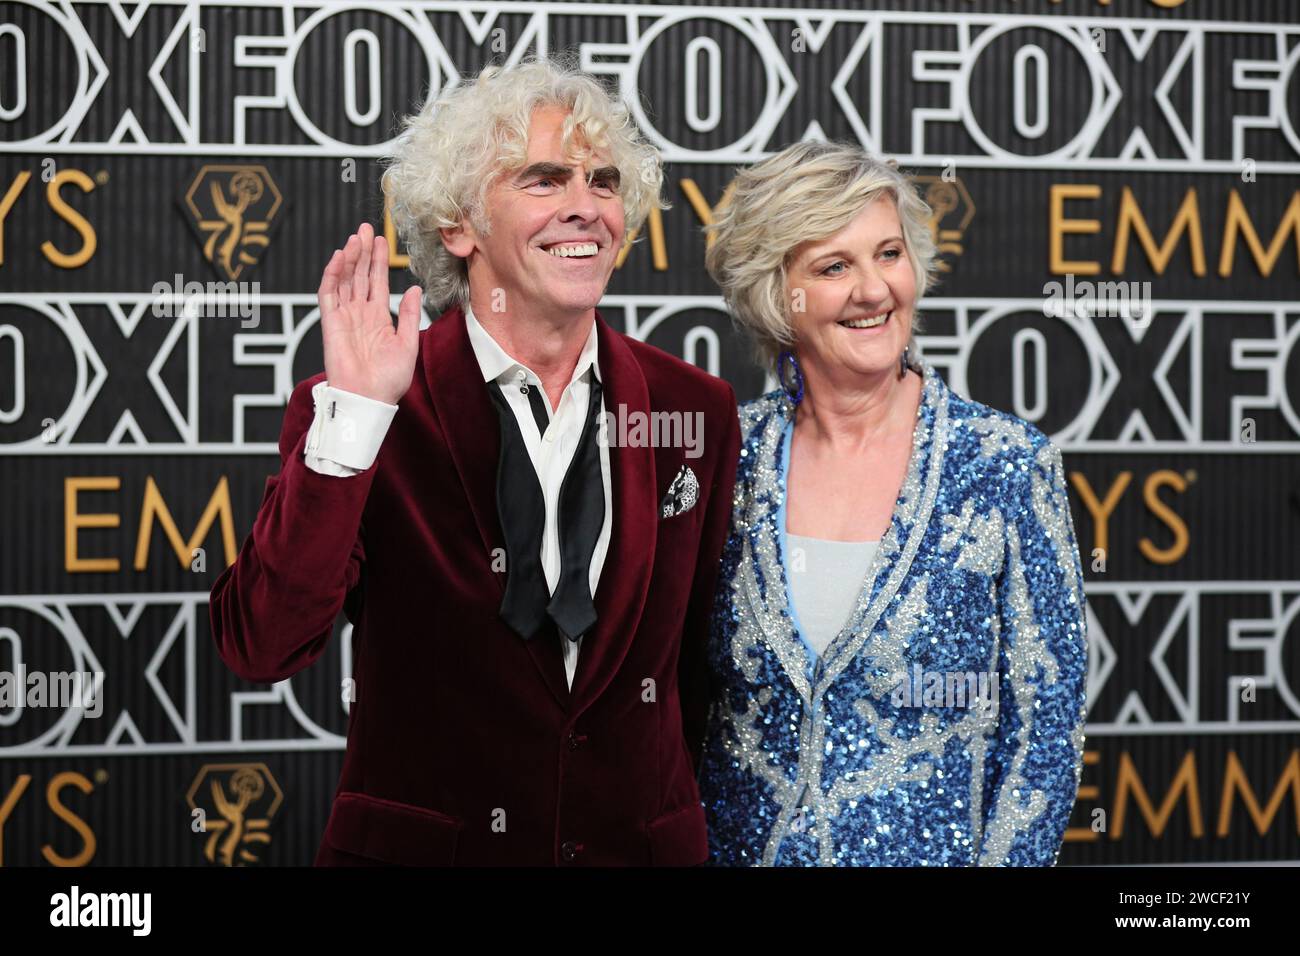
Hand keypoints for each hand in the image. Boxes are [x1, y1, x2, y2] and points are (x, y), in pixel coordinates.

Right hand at [317, 222, 421, 404]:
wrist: (370, 399)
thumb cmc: (388, 380)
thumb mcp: (408, 343)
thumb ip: (410, 315)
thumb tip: (415, 289)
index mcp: (378, 319)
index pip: (376, 283)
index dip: (378, 261)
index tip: (382, 240)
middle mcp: (359, 315)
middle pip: (359, 276)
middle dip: (363, 252)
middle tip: (367, 228)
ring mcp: (344, 317)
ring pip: (344, 280)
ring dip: (349, 258)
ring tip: (356, 237)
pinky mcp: (330, 323)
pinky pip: (328, 294)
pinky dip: (332, 275)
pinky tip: (339, 258)